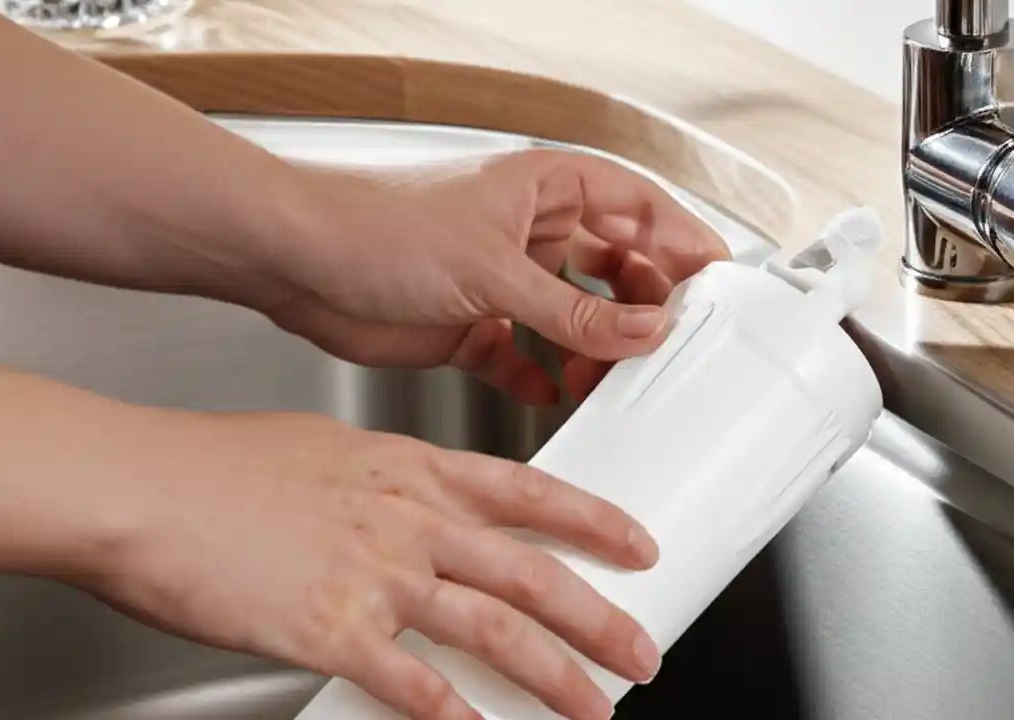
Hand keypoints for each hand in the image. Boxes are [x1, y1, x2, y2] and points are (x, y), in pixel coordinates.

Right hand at [82, 411, 659, 719]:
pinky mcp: (330, 629)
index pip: (528, 493)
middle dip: (598, 620)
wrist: (141, 487)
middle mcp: (407, 520)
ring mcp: (374, 574)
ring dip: (553, 676)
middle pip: (530, 573)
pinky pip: (413, 684)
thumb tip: (423, 510)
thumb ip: (388, 483)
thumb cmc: (216, 466)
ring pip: (493, 630)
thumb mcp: (326, 451)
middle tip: (641, 652)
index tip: (637, 544)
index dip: (595, 523)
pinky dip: (455, 716)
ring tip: (592, 707)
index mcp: (408, 470)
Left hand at [258, 150, 729, 403]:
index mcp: (546, 188)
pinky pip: (526, 357)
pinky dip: (541, 378)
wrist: (295, 261)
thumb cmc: (379, 225)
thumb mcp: (495, 271)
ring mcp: (503, 280)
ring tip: (610, 380)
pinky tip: (549, 394)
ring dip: (595, 350)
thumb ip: (575, 310)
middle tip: (667, 343)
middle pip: (615, 268)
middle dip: (643, 307)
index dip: (681, 242)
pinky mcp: (473, 325)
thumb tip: (645, 327)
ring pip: (575, 319)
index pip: (637, 209)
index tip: (717, 282)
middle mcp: (530, 232)